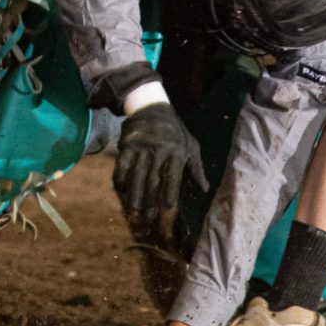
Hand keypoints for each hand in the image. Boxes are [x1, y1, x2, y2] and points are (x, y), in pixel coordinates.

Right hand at [113, 103, 208, 219]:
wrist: (152, 108)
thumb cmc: (175, 131)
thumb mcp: (190, 146)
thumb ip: (197, 168)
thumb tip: (205, 189)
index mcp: (176, 152)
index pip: (172, 176)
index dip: (169, 192)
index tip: (167, 207)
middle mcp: (158, 150)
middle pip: (153, 179)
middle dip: (149, 200)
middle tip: (147, 217)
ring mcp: (141, 148)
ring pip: (136, 175)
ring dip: (133, 194)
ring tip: (133, 210)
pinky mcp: (127, 145)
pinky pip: (122, 165)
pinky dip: (120, 178)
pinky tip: (120, 190)